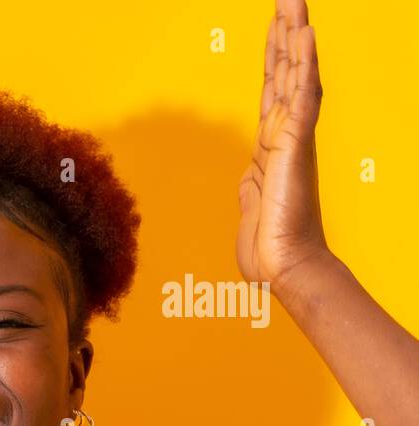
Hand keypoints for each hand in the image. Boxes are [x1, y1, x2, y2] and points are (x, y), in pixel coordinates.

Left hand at [236, 0, 332, 296]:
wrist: (282, 268)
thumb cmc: (270, 246)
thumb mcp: (251, 207)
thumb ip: (251, 187)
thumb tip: (249, 177)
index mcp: (271, 146)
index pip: (273, 90)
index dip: (274, 57)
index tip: (276, 25)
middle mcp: (285, 134)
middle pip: (286, 72)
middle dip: (285, 32)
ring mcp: (293, 137)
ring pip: (296, 75)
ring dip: (295, 36)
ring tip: (294, 1)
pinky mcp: (296, 146)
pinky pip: (303, 97)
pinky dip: (304, 65)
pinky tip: (305, 35)